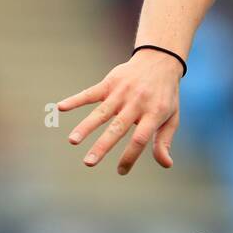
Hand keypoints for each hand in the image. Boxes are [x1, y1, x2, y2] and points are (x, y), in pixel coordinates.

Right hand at [57, 49, 182, 173]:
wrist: (160, 61)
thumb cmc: (165, 95)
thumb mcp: (171, 117)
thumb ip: (164, 141)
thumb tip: (166, 165)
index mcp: (154, 114)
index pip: (140, 139)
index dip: (130, 156)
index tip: (121, 171)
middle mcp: (137, 103)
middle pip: (117, 128)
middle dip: (102, 146)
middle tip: (88, 162)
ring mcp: (122, 93)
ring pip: (101, 113)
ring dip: (86, 127)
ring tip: (73, 141)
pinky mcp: (110, 83)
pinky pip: (91, 93)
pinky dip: (76, 100)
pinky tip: (60, 107)